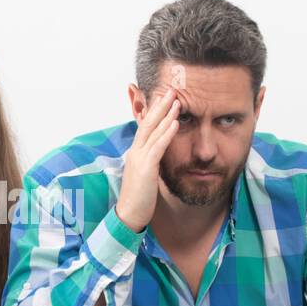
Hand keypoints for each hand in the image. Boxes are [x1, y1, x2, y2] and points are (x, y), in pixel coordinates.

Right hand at [116, 85, 181, 231]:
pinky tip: (175, 122)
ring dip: (166, 114)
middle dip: (160, 105)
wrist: (129, 216)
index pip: (145, 127)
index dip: (155, 112)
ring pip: (153, 131)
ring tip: (177, 100)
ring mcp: (139, 159)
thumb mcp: (146, 175)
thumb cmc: (139, 199)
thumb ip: (152, 162)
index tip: (165, 98)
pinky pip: (158, 147)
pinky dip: (167, 133)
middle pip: (148, 122)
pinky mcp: (145, 168)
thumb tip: (161, 155)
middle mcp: (135, 152)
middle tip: (172, 89)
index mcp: (136, 153)